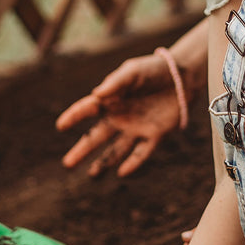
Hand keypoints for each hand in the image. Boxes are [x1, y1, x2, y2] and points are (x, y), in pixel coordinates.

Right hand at [56, 52, 183, 175]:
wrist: (183, 76)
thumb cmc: (155, 69)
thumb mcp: (133, 71)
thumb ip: (115, 83)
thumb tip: (96, 95)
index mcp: (111, 99)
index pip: (87, 109)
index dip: (74, 116)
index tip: (61, 125)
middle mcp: (120, 117)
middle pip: (97, 136)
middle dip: (82, 150)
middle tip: (67, 164)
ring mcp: (136, 128)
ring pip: (116, 149)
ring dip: (104, 162)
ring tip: (92, 175)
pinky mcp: (155, 134)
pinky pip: (142, 152)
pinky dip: (133, 162)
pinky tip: (122, 172)